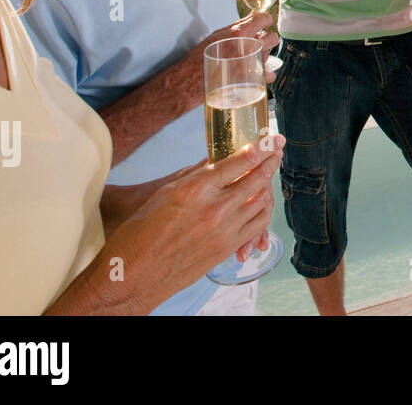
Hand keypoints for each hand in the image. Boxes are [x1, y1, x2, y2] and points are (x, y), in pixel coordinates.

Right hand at [102, 135, 284, 300]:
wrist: (133, 273)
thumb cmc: (141, 230)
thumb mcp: (166, 191)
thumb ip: (196, 175)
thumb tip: (217, 160)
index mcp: (197, 189)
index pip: (240, 162)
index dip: (261, 148)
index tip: (272, 139)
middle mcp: (215, 208)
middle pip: (256, 180)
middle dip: (271, 162)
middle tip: (277, 151)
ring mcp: (224, 231)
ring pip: (261, 203)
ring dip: (268, 186)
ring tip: (269, 175)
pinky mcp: (226, 249)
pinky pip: (256, 227)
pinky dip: (262, 212)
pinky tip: (262, 204)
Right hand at [192, 13, 279, 83]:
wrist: (191, 81)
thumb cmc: (201, 57)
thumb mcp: (218, 35)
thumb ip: (238, 25)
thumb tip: (252, 17)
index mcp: (240, 33)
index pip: (264, 19)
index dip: (264, 21)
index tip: (262, 24)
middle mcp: (250, 47)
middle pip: (273, 38)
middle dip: (266, 39)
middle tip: (256, 43)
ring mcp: (253, 64)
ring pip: (269, 54)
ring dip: (261, 55)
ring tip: (246, 59)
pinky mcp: (253, 80)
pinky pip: (269, 73)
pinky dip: (264, 73)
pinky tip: (254, 72)